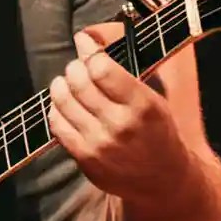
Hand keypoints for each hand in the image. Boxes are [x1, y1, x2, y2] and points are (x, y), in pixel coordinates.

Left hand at [46, 27, 185, 204]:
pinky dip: (57, 109)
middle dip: (74, 67)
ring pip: (63, 101)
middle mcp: (119, 125)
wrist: (163, 180)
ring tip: (67, 82)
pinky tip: (65, 106)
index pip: (102, 69)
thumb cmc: (158, 133)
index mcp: (143, 105)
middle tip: (77, 66)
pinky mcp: (84, 158)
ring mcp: (99, 143)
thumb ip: (124, 72)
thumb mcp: (154, 99)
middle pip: (79, 82)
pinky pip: (57, 125)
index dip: (89, 50)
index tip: (85, 42)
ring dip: (61, 85)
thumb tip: (89, 40)